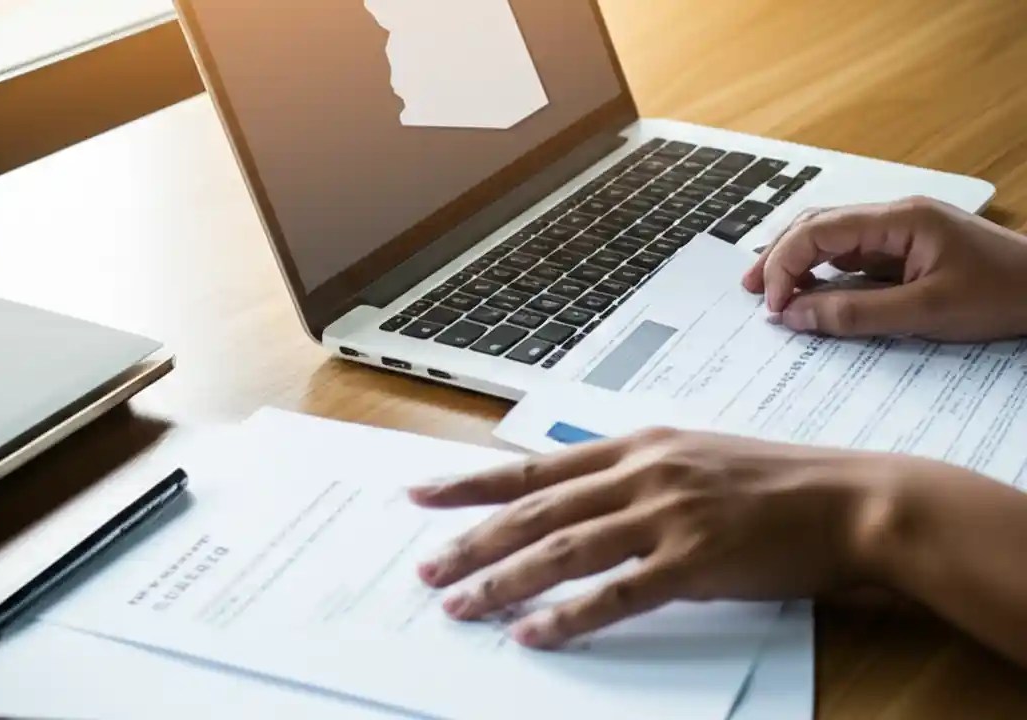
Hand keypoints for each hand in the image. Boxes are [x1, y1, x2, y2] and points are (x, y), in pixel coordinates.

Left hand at [408, 428, 916, 648]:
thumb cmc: (775, 482)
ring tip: (459, 604)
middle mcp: (641, 472)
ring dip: (503, 580)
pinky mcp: (694, 559)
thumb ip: (633, 473)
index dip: (472, 483)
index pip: (534, 468)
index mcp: (637, 445)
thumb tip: (575, 496)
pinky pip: (615, 593)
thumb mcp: (693, 457)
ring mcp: (666, 513)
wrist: (851, 499)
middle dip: (471, 540)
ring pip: (562, 549)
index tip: (421, 495)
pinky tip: (533, 634)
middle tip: (426, 569)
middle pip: (535, 510)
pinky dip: (568, 615)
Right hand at [742, 196, 1026, 340]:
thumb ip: (856, 313)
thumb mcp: (927, 312)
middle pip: (817, 225)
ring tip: (770, 291)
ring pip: (831, 237)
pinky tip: (808, 291)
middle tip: (752, 293)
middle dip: (778, 257)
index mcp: (899, 219)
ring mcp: (900, 231)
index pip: (819, 231)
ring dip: (797, 261)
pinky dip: (822, 271)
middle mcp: (894, 216)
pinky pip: (852, 255)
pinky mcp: (906, 250)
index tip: (773, 305)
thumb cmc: (1003, 295)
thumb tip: (795, 315)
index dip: (785, 265)